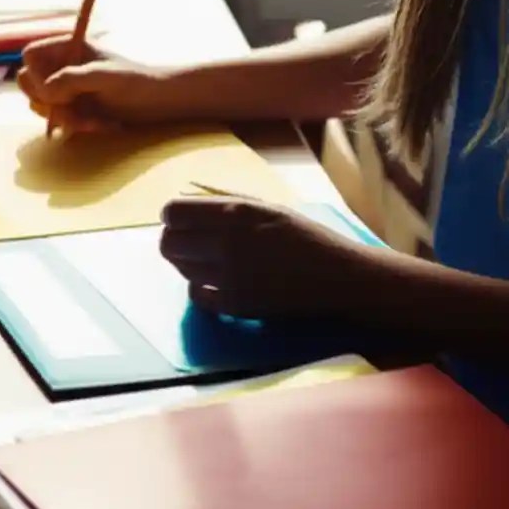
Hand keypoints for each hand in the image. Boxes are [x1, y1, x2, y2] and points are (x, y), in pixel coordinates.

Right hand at [16, 35, 170, 133]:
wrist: (159, 102)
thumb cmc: (136, 82)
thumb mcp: (104, 77)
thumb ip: (72, 79)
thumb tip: (44, 92)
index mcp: (68, 48)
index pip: (30, 57)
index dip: (36, 74)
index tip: (53, 90)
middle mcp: (63, 67)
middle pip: (30, 83)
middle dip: (49, 102)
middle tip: (71, 109)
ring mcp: (66, 89)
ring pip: (42, 106)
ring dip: (65, 117)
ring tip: (93, 120)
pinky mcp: (73, 109)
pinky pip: (57, 120)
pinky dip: (74, 126)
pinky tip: (98, 125)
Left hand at [159, 198, 383, 317]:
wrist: (339, 278)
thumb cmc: (306, 237)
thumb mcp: (268, 207)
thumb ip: (228, 205)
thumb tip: (189, 203)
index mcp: (237, 212)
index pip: (174, 212)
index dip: (172, 216)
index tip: (179, 220)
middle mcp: (228, 242)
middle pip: (169, 242)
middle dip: (174, 240)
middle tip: (188, 242)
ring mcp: (229, 276)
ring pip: (180, 269)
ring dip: (188, 263)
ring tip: (208, 259)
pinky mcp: (234, 304)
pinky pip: (195, 295)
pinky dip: (200, 288)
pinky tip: (216, 281)